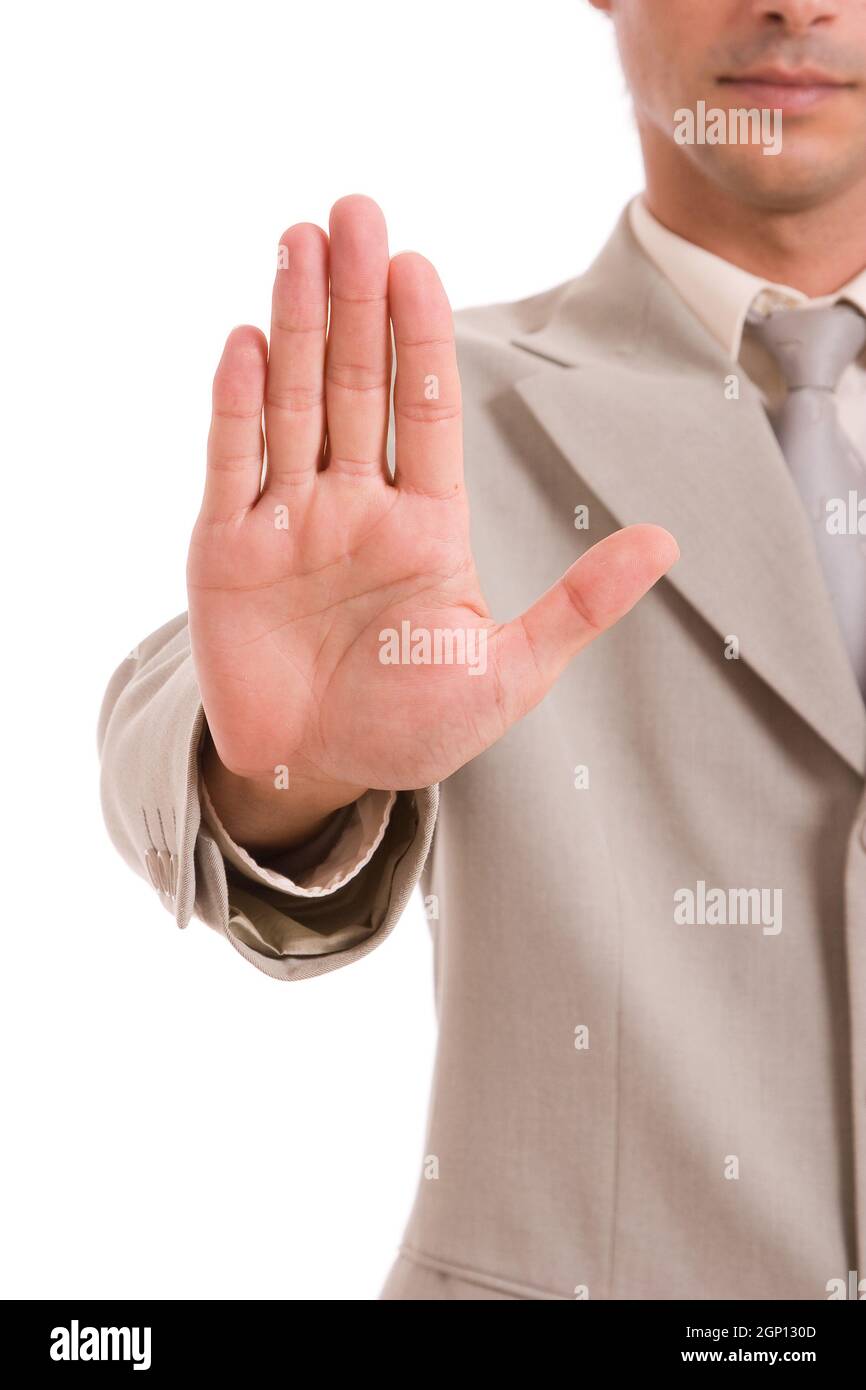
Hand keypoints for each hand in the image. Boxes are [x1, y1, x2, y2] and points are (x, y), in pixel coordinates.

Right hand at [187, 195, 676, 840]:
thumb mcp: (510, 675)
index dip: (422, 338)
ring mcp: (288, 522)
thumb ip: (578, 607)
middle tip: (357, 213)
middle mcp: (355, 505)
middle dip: (358, 301)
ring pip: (293, 405)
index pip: (426, 410)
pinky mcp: (227, 552)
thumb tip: (667, 541)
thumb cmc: (413, 727)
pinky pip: (232, 467)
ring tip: (298, 244)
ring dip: (297, 325)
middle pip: (357, 386)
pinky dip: (237, 409)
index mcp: (425, 524)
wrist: (318, 774)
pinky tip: (247, 342)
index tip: (421, 266)